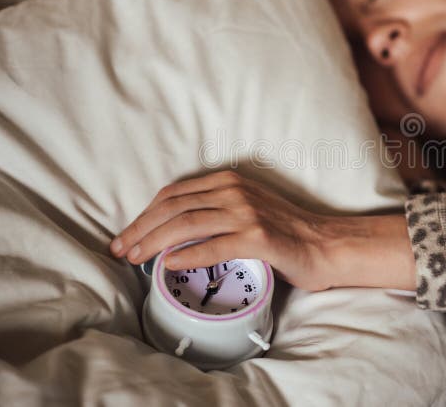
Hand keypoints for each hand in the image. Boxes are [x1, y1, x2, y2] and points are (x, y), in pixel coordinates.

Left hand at [111, 171, 349, 290]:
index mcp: (229, 182)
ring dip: (155, 242)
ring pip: (187, 224)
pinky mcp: (258, 238)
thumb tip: (171, 232)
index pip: (173, 194)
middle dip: (140, 229)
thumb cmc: (285, 232)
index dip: (144, 214)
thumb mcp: (247, 209)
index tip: (126, 235)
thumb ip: (215, 211)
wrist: (325, 245)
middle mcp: (235, 192)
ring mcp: (247, 214)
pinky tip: (169, 264)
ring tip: (136, 259)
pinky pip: (214, 245)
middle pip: (174, 207)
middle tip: (120, 250)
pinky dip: (188, 254)